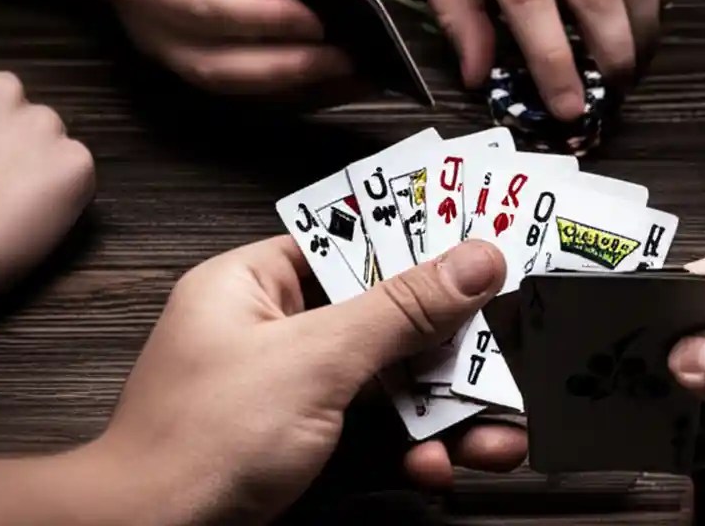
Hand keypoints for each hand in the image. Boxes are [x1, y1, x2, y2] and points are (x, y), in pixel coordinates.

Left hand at [93, 237, 525, 524]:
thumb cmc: (197, 442)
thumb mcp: (315, 361)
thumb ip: (400, 309)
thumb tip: (473, 259)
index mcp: (255, 284)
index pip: (352, 239)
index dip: (420, 241)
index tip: (484, 244)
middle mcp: (277, 329)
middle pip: (386, 316)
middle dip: (450, 346)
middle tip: (507, 349)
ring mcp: (294, 390)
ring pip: (392, 381)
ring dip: (446, 409)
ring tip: (497, 433)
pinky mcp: (308, 442)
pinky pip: (378, 431)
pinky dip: (414, 447)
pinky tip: (439, 465)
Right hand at [103, 0, 362, 97]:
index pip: (199, 8)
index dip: (255, 17)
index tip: (310, 16)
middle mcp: (155, 30)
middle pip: (218, 65)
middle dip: (284, 66)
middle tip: (346, 54)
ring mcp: (176, 57)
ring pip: (235, 88)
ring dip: (296, 88)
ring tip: (355, 73)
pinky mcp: (201, 69)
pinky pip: (248, 93)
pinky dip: (297, 93)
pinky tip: (342, 82)